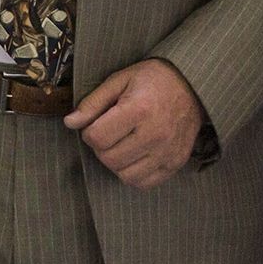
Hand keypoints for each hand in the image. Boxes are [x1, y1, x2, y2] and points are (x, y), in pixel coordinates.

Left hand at [65, 59, 206, 189]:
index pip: (97, 137)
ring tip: (122, 143)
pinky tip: (135, 156)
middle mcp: (155, 134)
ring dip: (116, 162)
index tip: (97, 122)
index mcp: (139, 109)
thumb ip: (93, 102)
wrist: (192, 86)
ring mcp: (167, 152)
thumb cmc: (153, 80)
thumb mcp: (120, 80)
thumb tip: (70, 123)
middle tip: (109, 132)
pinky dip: (133, 174)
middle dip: (101, 147)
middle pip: (108, 159)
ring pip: (124, 175)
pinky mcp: (175, 163)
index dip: (89, 131)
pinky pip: (143, 183)